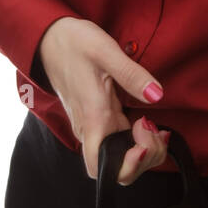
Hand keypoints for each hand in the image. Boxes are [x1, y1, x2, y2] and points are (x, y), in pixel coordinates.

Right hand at [38, 17, 170, 183]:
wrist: (50, 39)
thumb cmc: (73, 43)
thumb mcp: (105, 51)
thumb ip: (132, 74)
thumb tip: (157, 95)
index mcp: (92, 117)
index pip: (100, 167)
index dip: (127, 167)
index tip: (143, 143)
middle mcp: (91, 128)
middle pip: (118, 168)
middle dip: (147, 158)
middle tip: (156, 129)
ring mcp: (95, 126)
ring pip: (122, 156)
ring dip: (146, 150)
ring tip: (155, 125)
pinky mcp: (100, 119)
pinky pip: (122, 141)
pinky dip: (141, 140)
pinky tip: (150, 124)